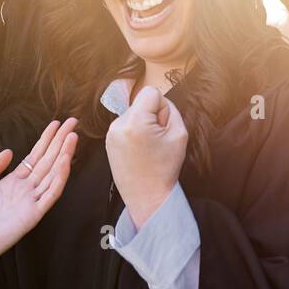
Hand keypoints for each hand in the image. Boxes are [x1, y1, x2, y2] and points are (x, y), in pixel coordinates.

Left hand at [0, 118, 78, 288]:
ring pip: (53, 174)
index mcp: (12, 183)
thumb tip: (9, 151)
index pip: (34, 157)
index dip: (46, 141)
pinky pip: (50, 194)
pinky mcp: (33, 214)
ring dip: (64, 155)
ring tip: (73, 136)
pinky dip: (59, 178)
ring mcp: (31, 201)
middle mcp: (25, 190)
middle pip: (47, 161)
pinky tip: (65, 161)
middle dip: (60, 141)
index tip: (56, 124)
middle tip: (73, 122)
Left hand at [105, 85, 186, 227]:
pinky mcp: (108, 141)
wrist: (147, 196)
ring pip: (133, 113)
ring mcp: (111, 133)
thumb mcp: (179, 134)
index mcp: (135, 122)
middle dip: (152, 116)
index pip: (151, 92)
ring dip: (143, 125)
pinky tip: (139, 151)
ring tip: (147, 148)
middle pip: (141, 102)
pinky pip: (126, 125)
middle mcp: (118, 125)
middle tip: (157, 141)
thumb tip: (159, 102)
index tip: (162, 128)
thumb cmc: (165, 168)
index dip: (162, 108)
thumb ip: (171, 110)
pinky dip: (134, 133)